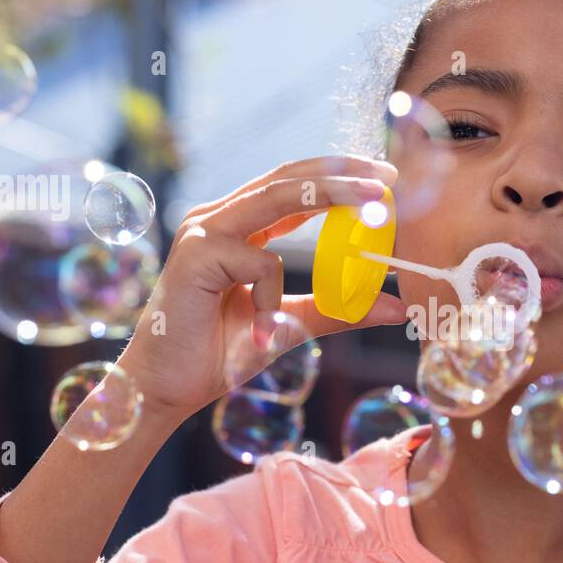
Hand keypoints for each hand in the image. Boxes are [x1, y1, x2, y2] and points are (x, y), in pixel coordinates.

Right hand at [115, 155, 406, 423]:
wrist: (165, 390)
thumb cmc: (218, 355)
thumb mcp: (289, 325)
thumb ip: (337, 310)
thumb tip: (396, 307)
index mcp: (237, 228)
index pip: (292, 187)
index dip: (338, 177)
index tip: (384, 179)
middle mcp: (218, 220)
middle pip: (288, 178)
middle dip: (342, 172)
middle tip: (387, 178)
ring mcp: (203, 232)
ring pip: (278, 197)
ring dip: (332, 195)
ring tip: (374, 203)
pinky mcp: (195, 254)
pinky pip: (262, 263)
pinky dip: (274, 298)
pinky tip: (262, 330)